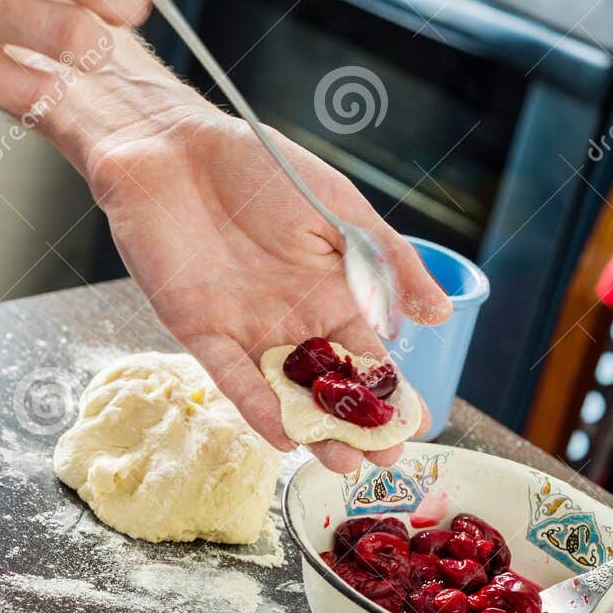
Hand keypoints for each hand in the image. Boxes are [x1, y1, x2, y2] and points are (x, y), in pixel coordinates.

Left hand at [39, 36, 452, 471]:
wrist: (170, 147)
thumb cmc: (257, 164)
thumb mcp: (339, 208)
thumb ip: (388, 261)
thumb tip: (442, 313)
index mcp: (329, 287)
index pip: (368, 352)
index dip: (390, 391)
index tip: (413, 428)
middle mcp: (289, 316)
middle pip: (328, 384)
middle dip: (356, 424)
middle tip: (382, 463)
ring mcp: (244, 327)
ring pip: (283, 391)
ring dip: (311, 429)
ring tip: (339, 465)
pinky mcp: (197, 330)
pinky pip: (231, 377)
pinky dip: (256, 406)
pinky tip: (283, 437)